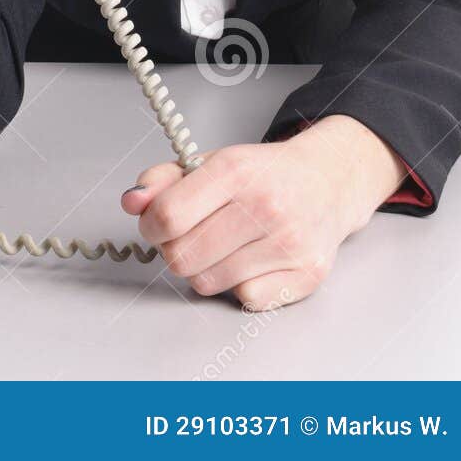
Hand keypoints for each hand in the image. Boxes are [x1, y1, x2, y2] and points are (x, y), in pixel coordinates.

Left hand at [120, 117, 405, 310]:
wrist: (329, 181)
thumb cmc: (264, 174)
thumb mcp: (212, 162)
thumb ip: (164, 180)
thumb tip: (132, 201)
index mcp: (235, 170)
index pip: (168, 217)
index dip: (151, 226)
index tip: (157, 223)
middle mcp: (265, 205)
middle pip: (182, 257)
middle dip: (176, 249)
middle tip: (192, 235)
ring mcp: (288, 242)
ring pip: (208, 282)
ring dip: (206, 268)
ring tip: (223, 246)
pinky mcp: (306, 274)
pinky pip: (245, 298)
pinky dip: (240, 285)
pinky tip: (252, 261)